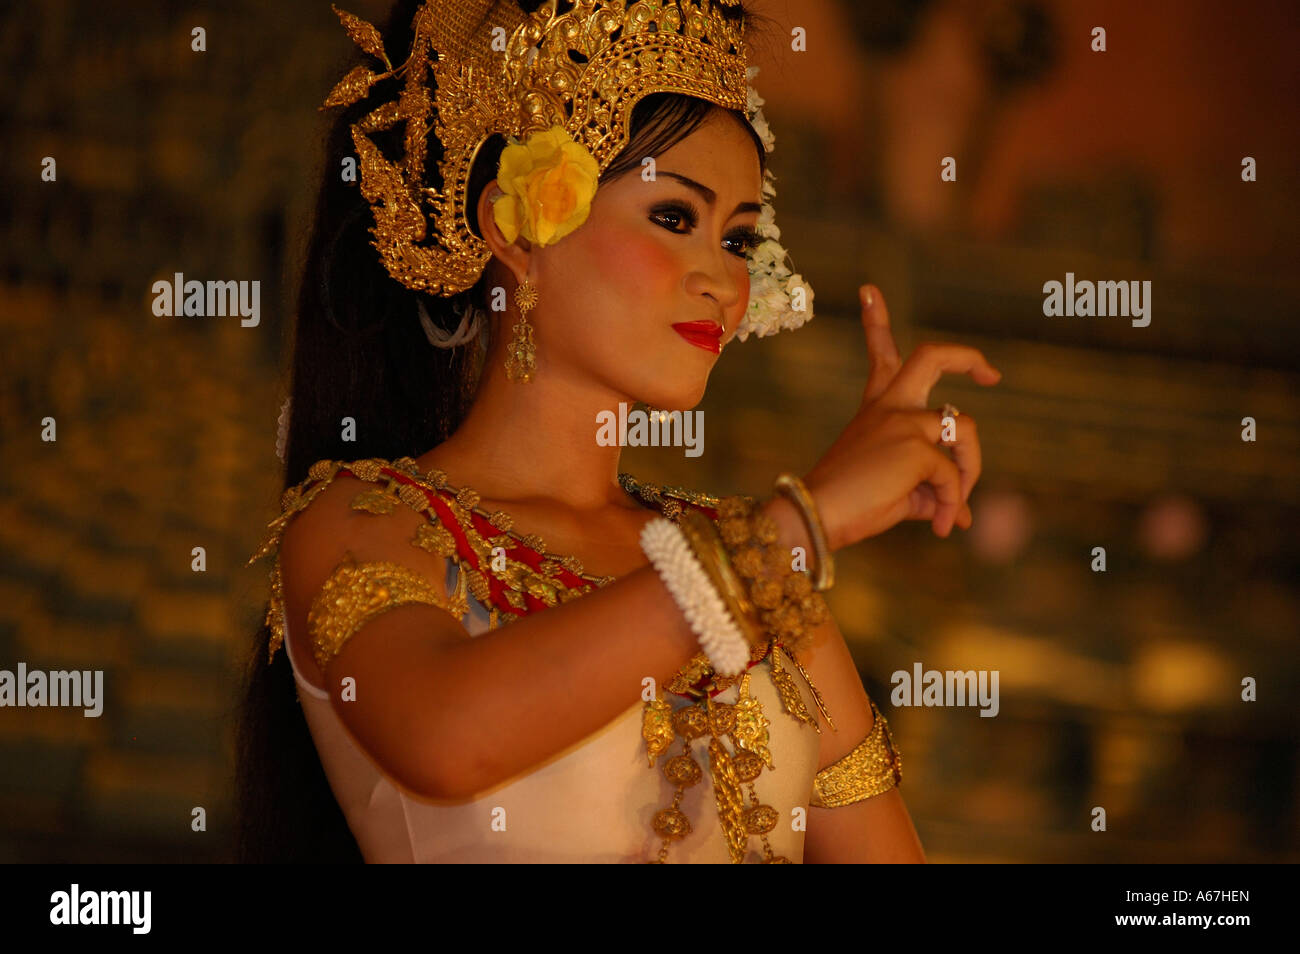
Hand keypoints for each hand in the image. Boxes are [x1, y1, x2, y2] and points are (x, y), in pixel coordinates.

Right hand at [802, 284, 1001, 549]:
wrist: (816, 518)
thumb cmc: (848, 508)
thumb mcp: (896, 495)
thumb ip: (931, 494)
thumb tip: (964, 517)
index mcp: (876, 410)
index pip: (881, 357)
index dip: (876, 321)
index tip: (870, 291)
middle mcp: (890, 407)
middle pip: (932, 358)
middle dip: (967, 358)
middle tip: (990, 373)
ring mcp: (903, 421)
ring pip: (965, 430)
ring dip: (970, 472)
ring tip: (952, 513)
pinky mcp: (915, 446)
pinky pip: (954, 477)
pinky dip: (954, 506)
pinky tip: (941, 528)